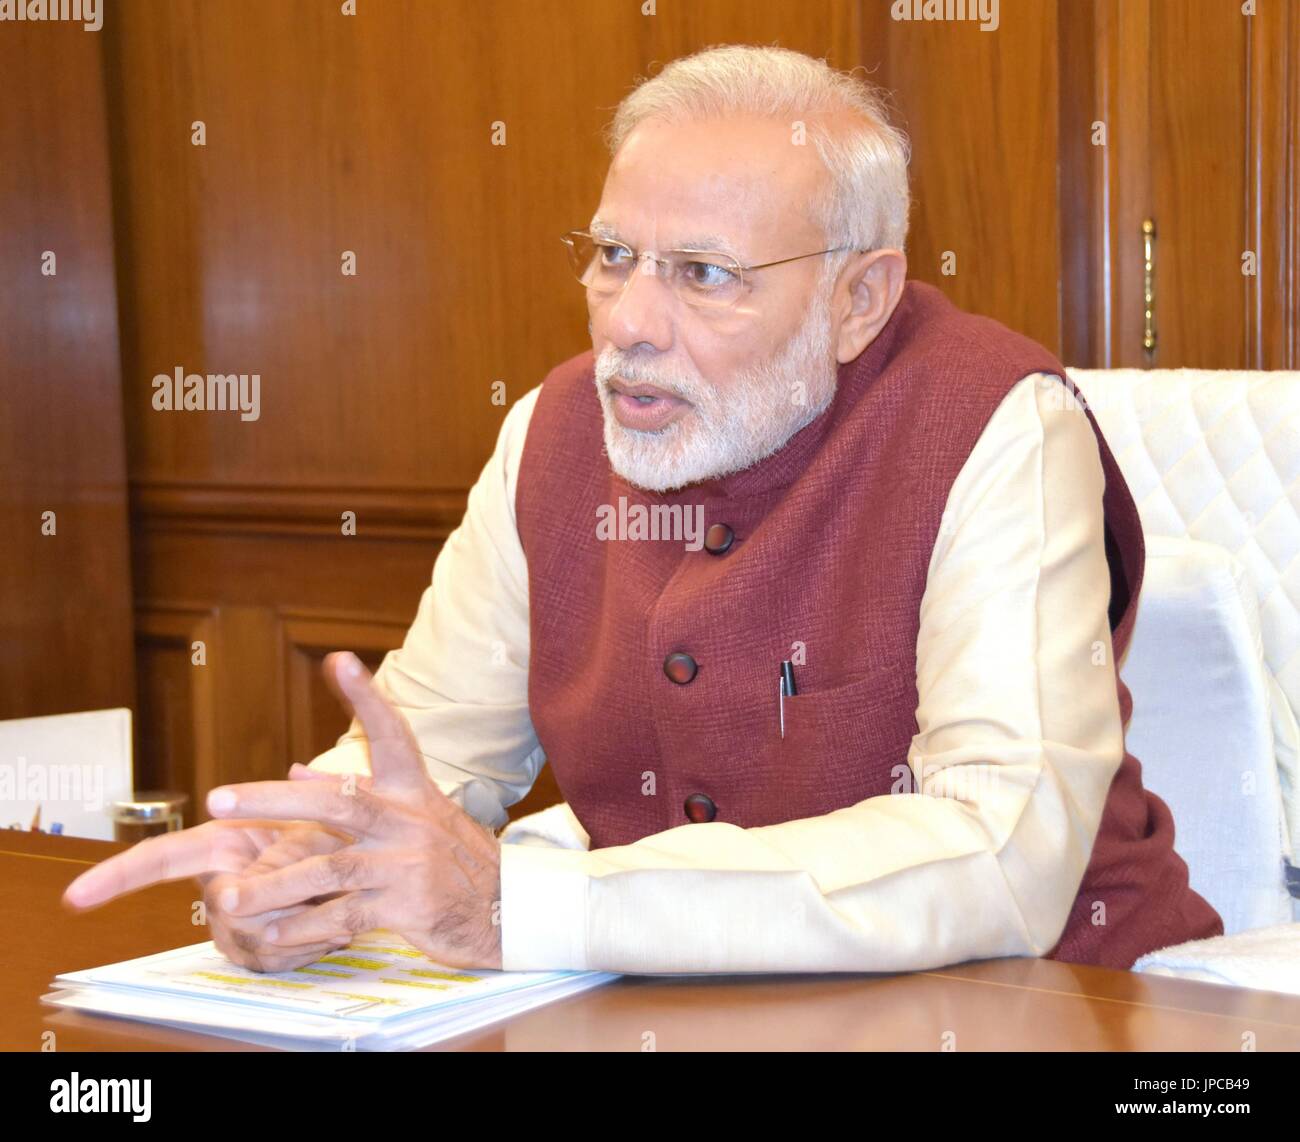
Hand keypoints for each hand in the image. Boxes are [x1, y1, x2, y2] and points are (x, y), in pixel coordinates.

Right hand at [62, 817, 356, 971]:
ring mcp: (238, 924)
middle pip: (221, 911)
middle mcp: (221, 886)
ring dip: (299, 922)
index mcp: (222, 843)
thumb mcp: (315, 827)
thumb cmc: (340, 830)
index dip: (116, 878)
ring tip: (332, 898)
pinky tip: (332, 924)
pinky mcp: (262, 952)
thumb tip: (224, 897)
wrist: (374, 861)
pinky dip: (310, 943)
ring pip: (250, 940)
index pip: (159, 858)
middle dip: (272, 902)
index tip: (76, 898)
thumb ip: (279, 856)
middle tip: (316, 885)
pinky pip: (275, 960)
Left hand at [209, 652, 502, 969]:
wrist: (505, 908)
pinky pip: (344, 915)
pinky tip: (270, 934)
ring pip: (329, 868)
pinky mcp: (408, 906)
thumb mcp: (413, 816)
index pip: (390, 734)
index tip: (340, 661)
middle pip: (336, 802)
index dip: (367, 698)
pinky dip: (303, 928)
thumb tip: (294, 770)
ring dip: (273, 885)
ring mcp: (408, 863)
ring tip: (228, 897)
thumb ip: (353, 793)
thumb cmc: (450, 858)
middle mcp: (409, 819)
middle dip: (271, 801)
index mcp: (411, 789)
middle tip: (217, 801)